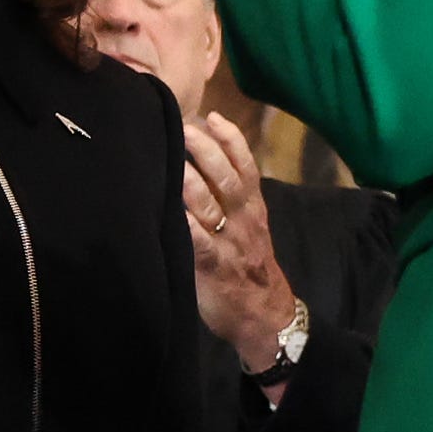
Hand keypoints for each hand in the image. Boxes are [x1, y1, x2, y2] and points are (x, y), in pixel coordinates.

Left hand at [182, 115, 296, 378]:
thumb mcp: (250, 227)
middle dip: (204, 149)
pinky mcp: (212, 267)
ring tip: (170, 156)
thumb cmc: (248, 265)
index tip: (212, 116)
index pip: (245, 166)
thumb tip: (203, 161)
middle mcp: (243, 220)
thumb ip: (231, 198)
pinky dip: (183, 224)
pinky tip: (166, 207)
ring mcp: (228, 242)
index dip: (230, 140)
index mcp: (253, 207)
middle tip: (182, 125)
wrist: (265, 315)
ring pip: (209, 204)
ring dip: (188, 179)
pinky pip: (197, 242)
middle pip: (225, 177)